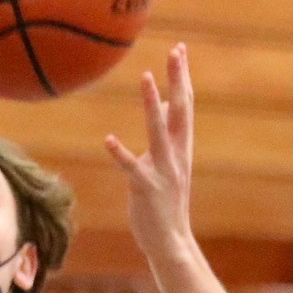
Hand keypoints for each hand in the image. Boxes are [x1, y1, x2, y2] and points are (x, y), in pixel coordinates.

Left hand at [105, 46, 196, 258]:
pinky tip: (108, 139)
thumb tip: (167, 106)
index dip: (182, 77)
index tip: (180, 50)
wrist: (171, 242)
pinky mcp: (145, 187)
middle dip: (178, 79)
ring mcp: (162, 170)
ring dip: (152, 104)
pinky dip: (120, 153)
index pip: (185, 105)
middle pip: (180, 109)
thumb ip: (168, 136)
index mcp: (181, 148)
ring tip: (145, 78)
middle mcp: (176, 154)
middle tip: (176, 51)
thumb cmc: (166, 203)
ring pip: (158, 131)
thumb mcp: (171, 165)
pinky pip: (131, 167)